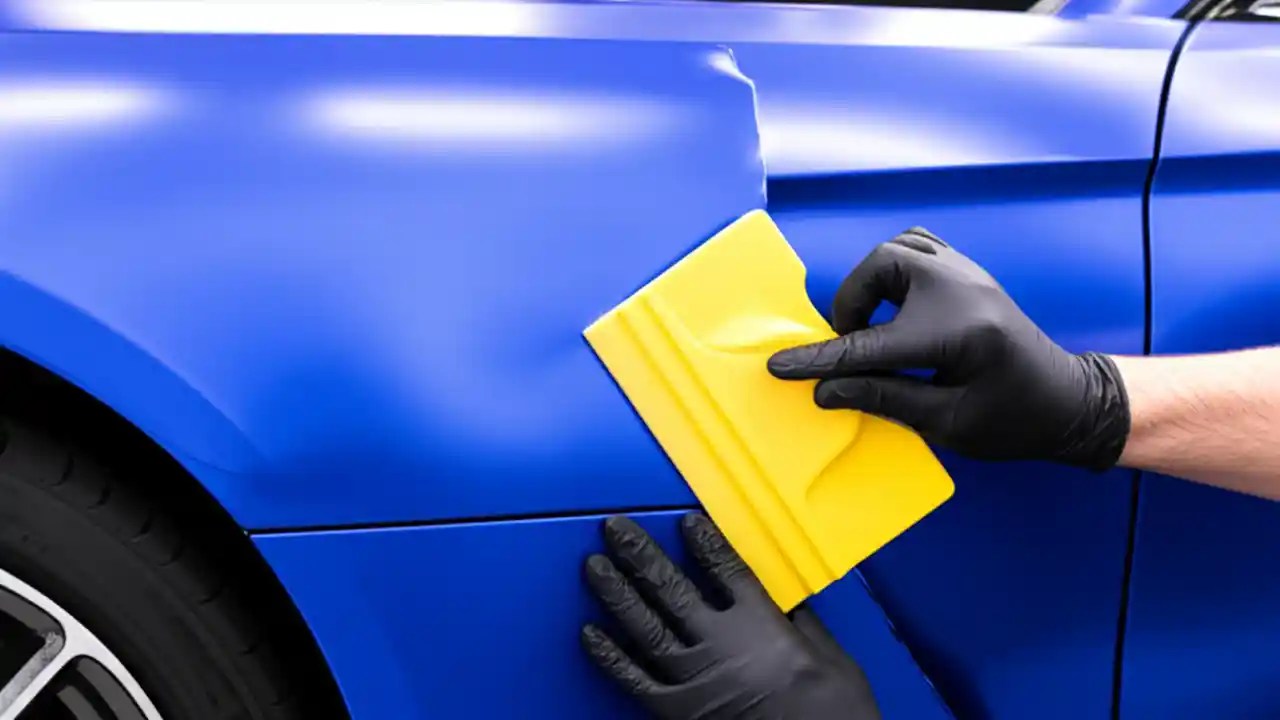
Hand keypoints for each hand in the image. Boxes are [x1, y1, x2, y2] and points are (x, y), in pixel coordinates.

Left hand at [581, 514, 879, 719]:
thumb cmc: (836, 711)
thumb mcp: (831, 655)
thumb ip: (797, 621)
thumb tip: (777, 599)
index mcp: (762, 624)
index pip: (725, 569)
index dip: (703, 542)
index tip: (686, 522)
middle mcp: (723, 645)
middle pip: (672, 589)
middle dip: (641, 555)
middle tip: (616, 529)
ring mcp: (697, 680)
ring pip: (646, 628)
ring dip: (617, 593)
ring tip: (595, 566)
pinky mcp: (681, 712)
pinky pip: (636, 681)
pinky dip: (611, 658)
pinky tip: (591, 634)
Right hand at [767, 227, 1129, 469]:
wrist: (1071, 403)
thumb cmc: (1015, 423)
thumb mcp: (948, 424)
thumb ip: (884, 399)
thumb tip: (826, 391)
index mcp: (957, 334)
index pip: (868, 345)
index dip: (819, 360)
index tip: (780, 367)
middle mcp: (962, 290)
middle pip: (881, 266)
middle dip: (852, 306)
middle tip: (851, 346)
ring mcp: (969, 274)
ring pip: (897, 248)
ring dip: (871, 284)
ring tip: (871, 324)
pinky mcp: (971, 273)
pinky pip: (919, 247)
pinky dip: (893, 270)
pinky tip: (894, 306)